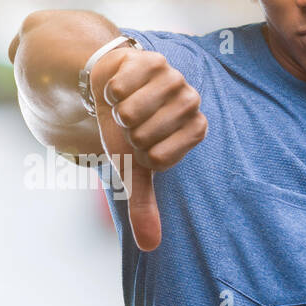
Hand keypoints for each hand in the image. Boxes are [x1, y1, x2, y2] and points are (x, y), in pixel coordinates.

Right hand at [89, 46, 206, 250]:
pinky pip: (118, 90)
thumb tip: (150, 247)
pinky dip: (109, 92)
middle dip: (126, 133)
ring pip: (129, 113)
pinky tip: (119, 86)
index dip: (138, 155)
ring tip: (125, 103)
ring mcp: (174, 78)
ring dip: (117, 111)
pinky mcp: (151, 59)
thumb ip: (145, 206)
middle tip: (131, 121)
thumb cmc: (128, 130)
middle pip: (143, 137)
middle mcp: (192, 102)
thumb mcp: (134, 170)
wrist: (112, 86)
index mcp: (196, 130)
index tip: (141, 143)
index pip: (157, 159)